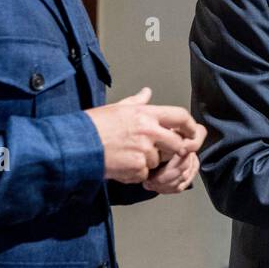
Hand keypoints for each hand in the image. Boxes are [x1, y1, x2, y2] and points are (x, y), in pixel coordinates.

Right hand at [84, 87, 204, 184]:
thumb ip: (137, 101)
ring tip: (127, 155)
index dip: (190, 126)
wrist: (76, 145)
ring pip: (159, 161)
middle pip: (177, 143)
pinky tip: (121, 165)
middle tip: (156, 150)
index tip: (192, 132)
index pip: (180, 116)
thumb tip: (147, 92)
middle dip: (172, 149)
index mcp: (145, 114)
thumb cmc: (94, 125)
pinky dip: (135, 173)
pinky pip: (145, 174)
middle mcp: (148, 131)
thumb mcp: (117, 108)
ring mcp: (144, 151)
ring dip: (148, 162)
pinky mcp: (137, 168)